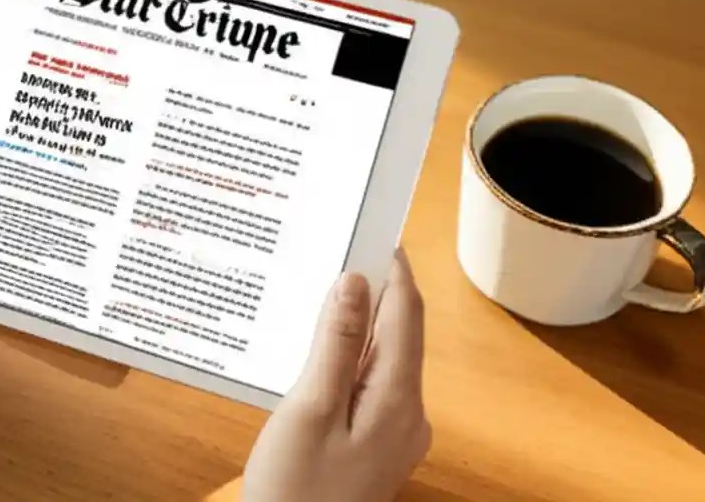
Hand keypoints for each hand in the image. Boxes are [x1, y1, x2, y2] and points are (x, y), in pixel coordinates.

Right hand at [243, 250, 430, 501]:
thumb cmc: (295, 490)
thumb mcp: (309, 409)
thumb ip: (335, 344)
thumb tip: (355, 283)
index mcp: (398, 401)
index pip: (407, 315)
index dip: (393, 269)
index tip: (374, 230)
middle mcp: (410, 415)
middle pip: (399, 335)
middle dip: (373, 292)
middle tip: (338, 253)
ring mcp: (397, 434)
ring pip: (384, 360)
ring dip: (358, 325)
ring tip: (321, 294)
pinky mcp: (378, 446)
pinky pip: (372, 385)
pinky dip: (351, 358)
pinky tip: (320, 352)